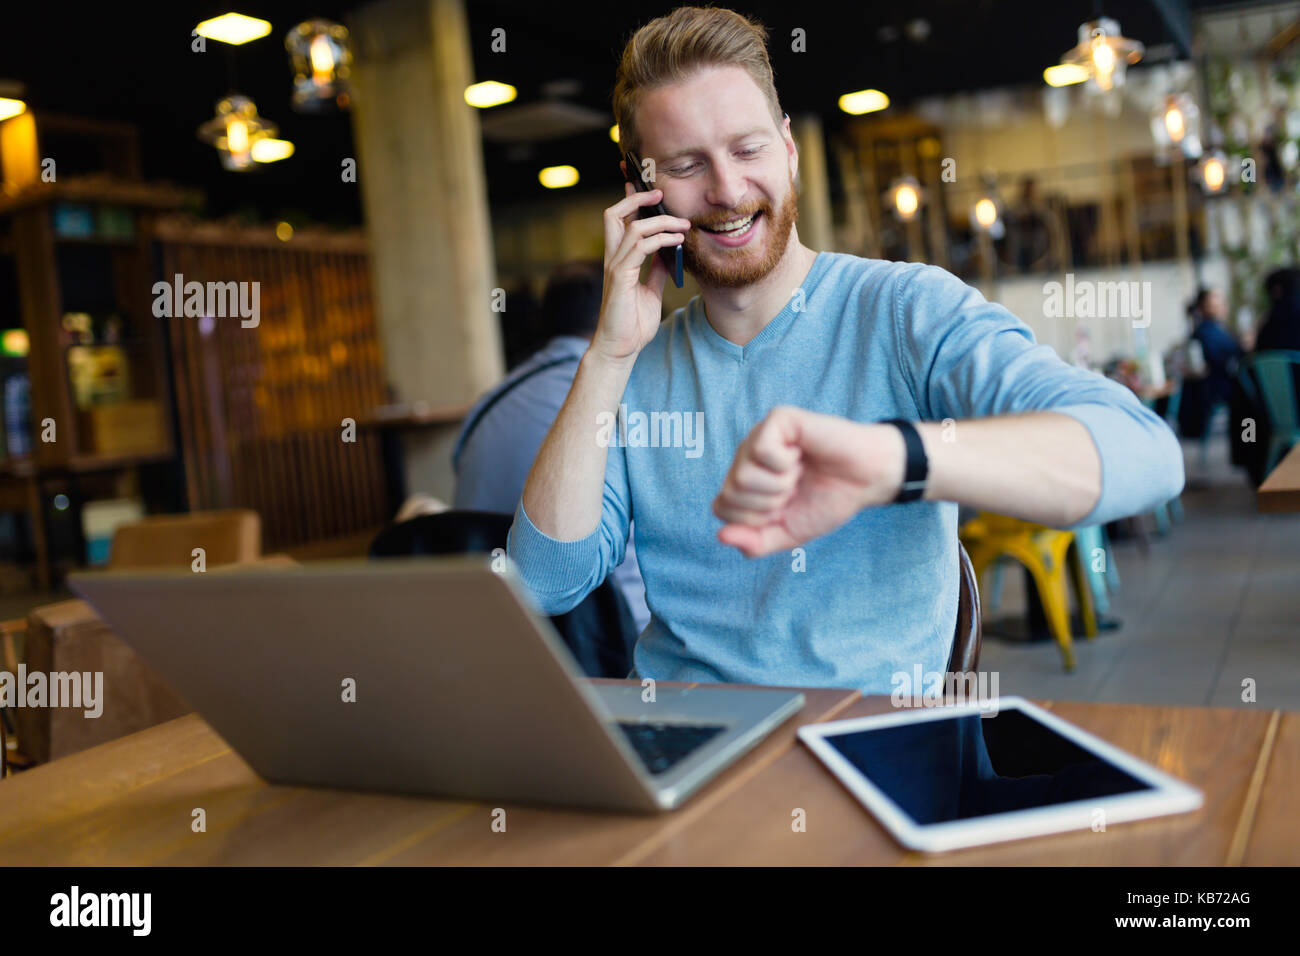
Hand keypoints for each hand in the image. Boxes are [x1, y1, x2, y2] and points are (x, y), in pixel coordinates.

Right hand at [590, 179, 691, 364]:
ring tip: (683, 224)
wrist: (621, 348)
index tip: (650, 190)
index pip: (619, 222)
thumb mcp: (651, 291)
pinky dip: (661, 240)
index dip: (631, 201)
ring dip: (661, 221)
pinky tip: (677, 242)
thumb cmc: (632, 323)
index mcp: (618, 260)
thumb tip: (670, 255)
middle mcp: (613, 259)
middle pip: (614, 214)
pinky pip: (640, 247)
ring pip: (632, 227)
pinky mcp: (621, 277)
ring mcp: (615, 267)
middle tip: (660, 193)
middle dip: (636, 198)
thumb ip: (657, 271)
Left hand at [713, 407, 906, 557]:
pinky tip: (802, 454)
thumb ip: (754, 543)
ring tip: (799, 472)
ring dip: (780, 484)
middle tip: (795, 489)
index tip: (784, 508)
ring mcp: (759, 436)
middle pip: (730, 493)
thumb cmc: (828, 501)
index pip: (721, 508)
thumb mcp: (788, 534)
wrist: (867, 481)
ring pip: (743, 475)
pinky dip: (787, 463)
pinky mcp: (777, 419)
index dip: (756, 519)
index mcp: (744, 481)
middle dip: (769, 503)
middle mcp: (746, 456)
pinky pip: (762, 451)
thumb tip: (720, 536)